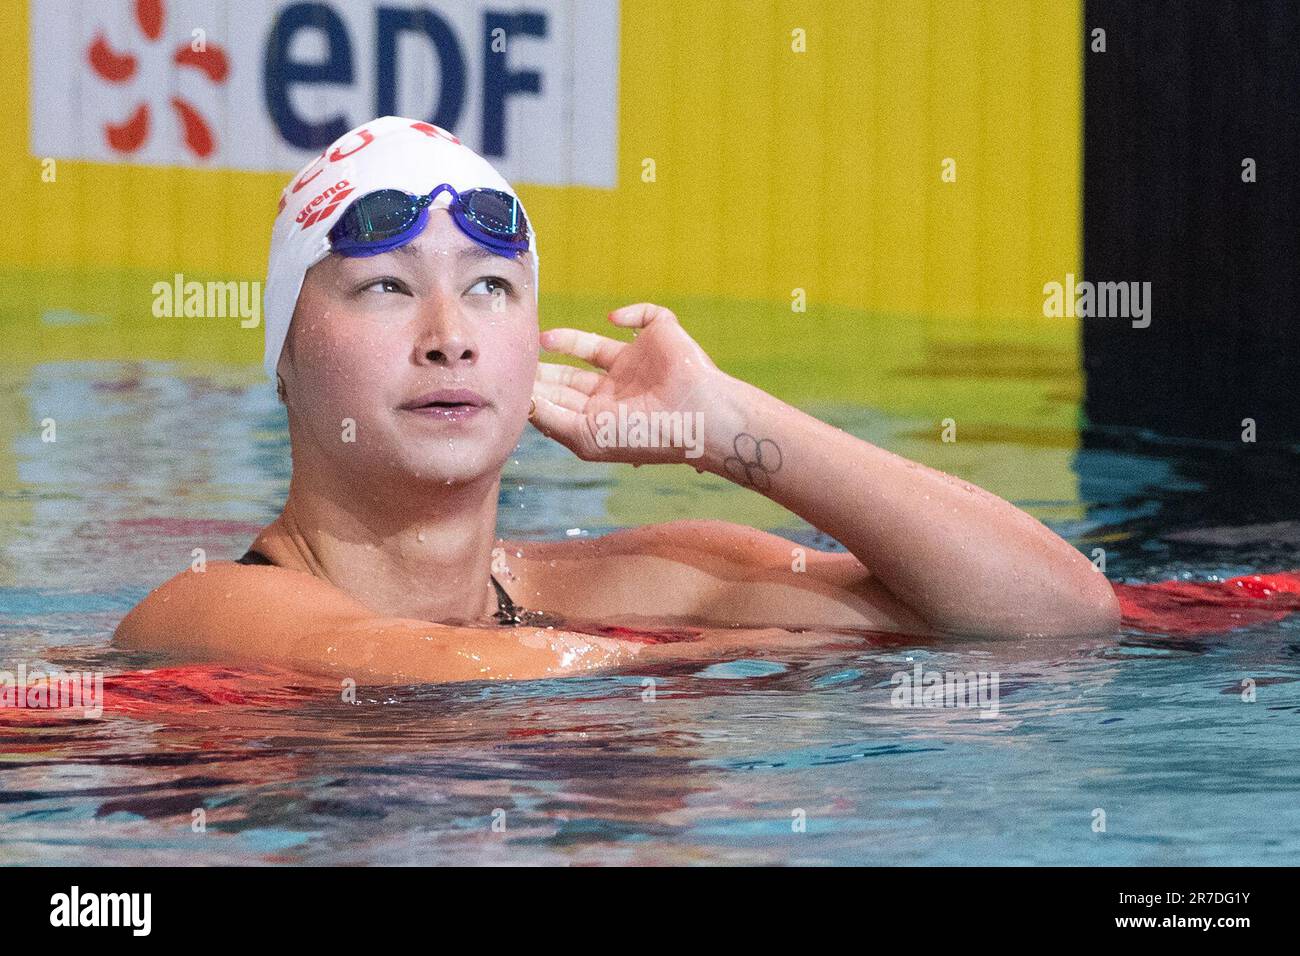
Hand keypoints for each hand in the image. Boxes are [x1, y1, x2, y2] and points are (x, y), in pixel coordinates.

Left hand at [531, 303, 721, 463]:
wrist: (694, 418)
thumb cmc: (643, 434)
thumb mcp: (586, 436)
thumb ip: (551, 419)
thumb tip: (523, 401)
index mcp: (606, 415)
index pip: (565, 400)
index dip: (540, 390)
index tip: (515, 381)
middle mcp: (620, 389)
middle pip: (574, 375)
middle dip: (547, 370)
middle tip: (519, 360)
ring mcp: (640, 362)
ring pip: (596, 346)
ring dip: (569, 340)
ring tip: (543, 339)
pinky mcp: (661, 336)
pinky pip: (644, 315)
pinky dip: (630, 313)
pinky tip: (614, 320)